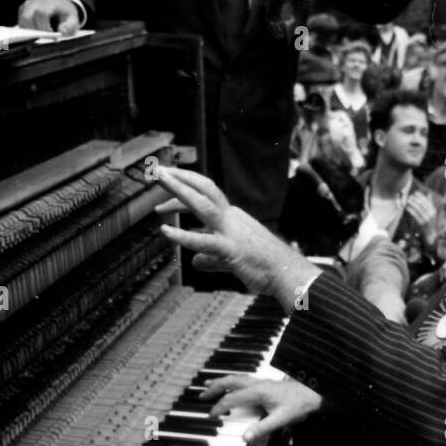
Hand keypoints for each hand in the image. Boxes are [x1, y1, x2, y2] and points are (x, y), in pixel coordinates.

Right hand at [17, 0, 81, 34]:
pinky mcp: (23, 9)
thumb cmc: (66, 15)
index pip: (41, 13)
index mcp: (50, 3)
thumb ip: (70, 26)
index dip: (44, 27)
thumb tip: (61, 31)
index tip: (51, 36)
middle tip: (43, 38)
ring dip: (29, 31)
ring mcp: (28, 4)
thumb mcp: (74, 21)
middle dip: (34, 31)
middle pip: (27, 17)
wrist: (61, 6)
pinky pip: (21, 21)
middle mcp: (36, 1)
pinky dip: (26, 29)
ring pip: (22, 20)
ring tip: (40, 36)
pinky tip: (35, 33)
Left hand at [157, 166, 318, 308]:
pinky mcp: (231, 250)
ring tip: (159, 178)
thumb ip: (211, 259)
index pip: (205, 197)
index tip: (162, 203)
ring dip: (178, 190)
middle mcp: (231, 217)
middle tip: (156, 171)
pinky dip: (182, 236)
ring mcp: (231, 231)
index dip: (182, 195)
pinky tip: (165, 231)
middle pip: (203, 187)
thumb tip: (194, 263)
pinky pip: (204, 241)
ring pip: (202, 204)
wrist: (289, 275)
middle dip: (180, 177)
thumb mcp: (233, 261)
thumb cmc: (265, 268)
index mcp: (232, 217)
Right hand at [200, 375, 322, 443]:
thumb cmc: (299, 405)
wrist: (314, 393)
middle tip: (201, 395)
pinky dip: (231, 381)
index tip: (210, 416)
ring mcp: (261, 382)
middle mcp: (257, 384)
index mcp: (257, 392)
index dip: (219, 408)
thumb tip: (245, 438)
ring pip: (235, 378)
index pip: (231, 399)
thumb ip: (262, 429)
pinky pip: (242, 379)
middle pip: (229, 381)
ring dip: (221, 381)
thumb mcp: (281, 420)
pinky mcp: (265, 383)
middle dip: (214, 388)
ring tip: (208, 384)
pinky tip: (230, 385)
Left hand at [404, 189, 436, 245]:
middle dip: (416, 199)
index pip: (427, 201)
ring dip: (412, 203)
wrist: (430, 234)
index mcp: (433, 211)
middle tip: (410, 196)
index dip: (421, 196)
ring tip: (408, 200)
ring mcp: (426, 219)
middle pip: (422, 204)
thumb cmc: (429, 222)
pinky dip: (411, 210)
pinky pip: (415, 215)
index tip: (415, 193)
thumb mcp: (431, 213)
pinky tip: (407, 207)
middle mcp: (430, 215)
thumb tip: (429, 194)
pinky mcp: (421, 223)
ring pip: (418, 209)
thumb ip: (430, 203)